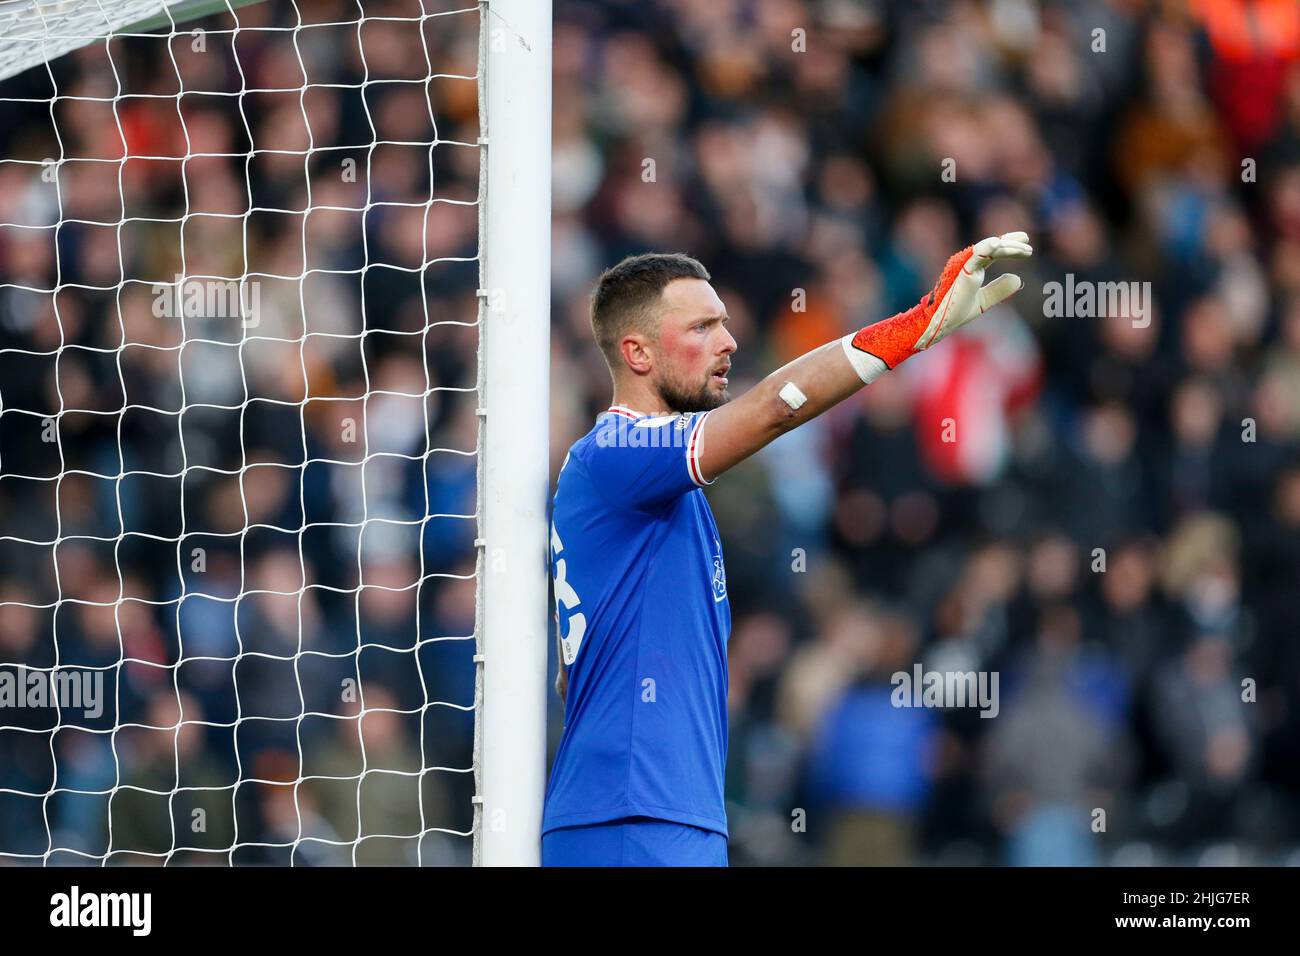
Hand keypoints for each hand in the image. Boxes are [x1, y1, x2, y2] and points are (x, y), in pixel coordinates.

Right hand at [846, 231, 1032, 371]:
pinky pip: (976, 255)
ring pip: (989, 248)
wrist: (937, 324)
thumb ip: (998, 291)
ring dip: (1007, 246)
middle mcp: (969, 264)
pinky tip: (1000, 243)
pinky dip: (988, 247)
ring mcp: (965, 265)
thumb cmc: (954, 313)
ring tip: (1025, 248)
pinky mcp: (962, 270)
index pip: (993, 253)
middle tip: (1027, 240)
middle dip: (1011, 243)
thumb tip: (1017, 278)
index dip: (1010, 247)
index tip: (1026, 245)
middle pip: (993, 247)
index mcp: (973, 270)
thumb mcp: (983, 302)